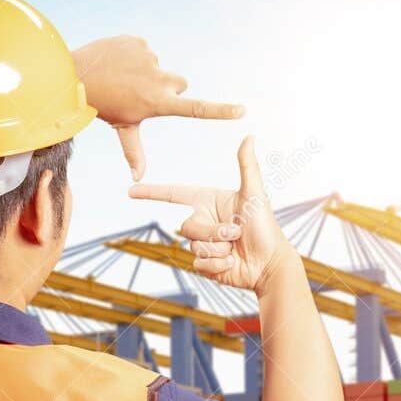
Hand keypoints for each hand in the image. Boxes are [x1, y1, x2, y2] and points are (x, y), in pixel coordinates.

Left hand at [71, 36, 242, 179]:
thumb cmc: (102, 105)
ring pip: (158, 66)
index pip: (196, 109)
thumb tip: (137, 179)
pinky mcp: (138, 42)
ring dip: (147, 70)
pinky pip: (143, 49)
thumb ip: (134, 152)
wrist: (73, 74)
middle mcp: (159, 79)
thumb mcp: (122, 127)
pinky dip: (133, 55)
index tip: (241, 111)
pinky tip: (116, 62)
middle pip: (179, 83)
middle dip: (167, 87)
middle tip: (140, 92)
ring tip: (121, 77)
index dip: (220, 111)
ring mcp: (149, 58)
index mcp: (158, 103)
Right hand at [129, 136, 295, 293]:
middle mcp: (204, 221)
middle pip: (187, 227)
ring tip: (235, 247)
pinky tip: (231, 263)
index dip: (153, 192)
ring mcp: (204, 244)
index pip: (175, 193)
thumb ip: (247, 166)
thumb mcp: (254, 194)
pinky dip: (216, 265)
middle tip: (236, 232)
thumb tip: (249, 136)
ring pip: (193, 247)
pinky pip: (198, 264)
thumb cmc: (265, 227)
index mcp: (209, 201)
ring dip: (217, 249)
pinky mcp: (206, 264)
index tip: (131, 189)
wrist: (269, 264)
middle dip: (213, 232)